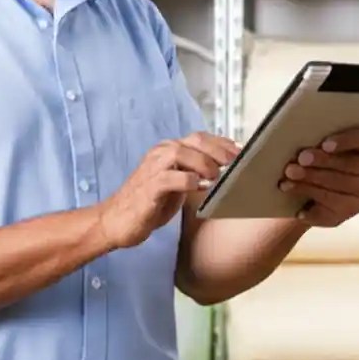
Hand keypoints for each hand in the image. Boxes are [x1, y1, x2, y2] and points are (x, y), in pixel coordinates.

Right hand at [99, 132, 239, 248]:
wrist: (115, 221)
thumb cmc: (149, 204)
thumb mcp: (178, 185)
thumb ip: (197, 174)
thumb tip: (225, 171)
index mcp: (169, 151)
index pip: (201, 138)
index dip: (224, 143)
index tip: (242, 153)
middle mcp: (161, 153)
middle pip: (195, 140)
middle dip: (219, 150)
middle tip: (235, 164)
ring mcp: (152, 168)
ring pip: (181, 152)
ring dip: (204, 163)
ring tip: (216, 177)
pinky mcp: (147, 187)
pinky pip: (170, 177)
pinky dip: (188, 180)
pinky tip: (199, 187)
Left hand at [279, 126, 358, 226]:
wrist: (311, 178)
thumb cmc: (320, 149)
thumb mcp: (324, 138)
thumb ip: (322, 134)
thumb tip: (305, 137)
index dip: (347, 141)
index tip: (325, 145)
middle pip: (351, 165)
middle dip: (323, 162)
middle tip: (300, 159)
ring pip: (340, 188)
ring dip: (312, 182)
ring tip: (290, 176)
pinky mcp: (349, 211)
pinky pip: (331, 211)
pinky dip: (312, 209)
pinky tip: (297, 207)